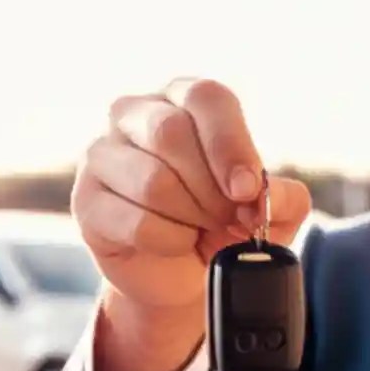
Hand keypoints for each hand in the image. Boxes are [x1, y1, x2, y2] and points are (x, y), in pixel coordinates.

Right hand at [71, 78, 311, 370]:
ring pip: (151, 180)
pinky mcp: (86, 200)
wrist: (183, 273)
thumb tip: (264, 195)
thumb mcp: (270, 212)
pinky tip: (177, 243)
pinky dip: (168, 241)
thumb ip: (283, 197)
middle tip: (228, 219)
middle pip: (171, 134)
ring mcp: (103, 154)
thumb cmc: (225, 225)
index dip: (230, 144)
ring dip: (190, 216)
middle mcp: (136, 114)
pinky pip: (133, 220)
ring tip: (202, 230)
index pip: (205, 98)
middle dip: (210, 189)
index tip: (248, 189)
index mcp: (183, 98)